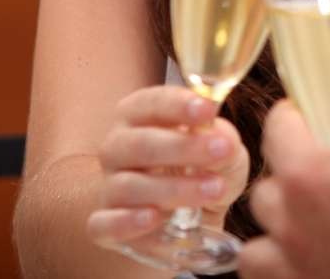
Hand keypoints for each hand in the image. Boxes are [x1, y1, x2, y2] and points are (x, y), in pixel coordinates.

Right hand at [85, 85, 248, 246]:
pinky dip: (127, 222)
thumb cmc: (203, 169)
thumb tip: (223, 141)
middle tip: (223, 150)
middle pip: (139, 143)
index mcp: (140, 116)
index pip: (152, 102)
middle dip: (182, 147)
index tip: (208, 110)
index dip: (178, 104)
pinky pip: (104, 224)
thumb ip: (224, 140)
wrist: (189, 220)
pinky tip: (154, 218)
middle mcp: (117, 148)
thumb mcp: (223, 151)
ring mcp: (107, 188)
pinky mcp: (104, 227)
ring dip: (174, 189)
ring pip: (128, 186)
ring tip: (214, 190)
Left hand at [237, 97, 329, 278]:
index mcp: (311, 174)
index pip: (277, 132)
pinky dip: (284, 271)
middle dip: (287, 178)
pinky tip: (309, 261)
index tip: (300, 116)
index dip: (290, 117)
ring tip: (301, 228)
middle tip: (316, 174)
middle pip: (265, 192)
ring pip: (257, 249)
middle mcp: (294, 223)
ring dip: (274, 234)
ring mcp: (300, 267)